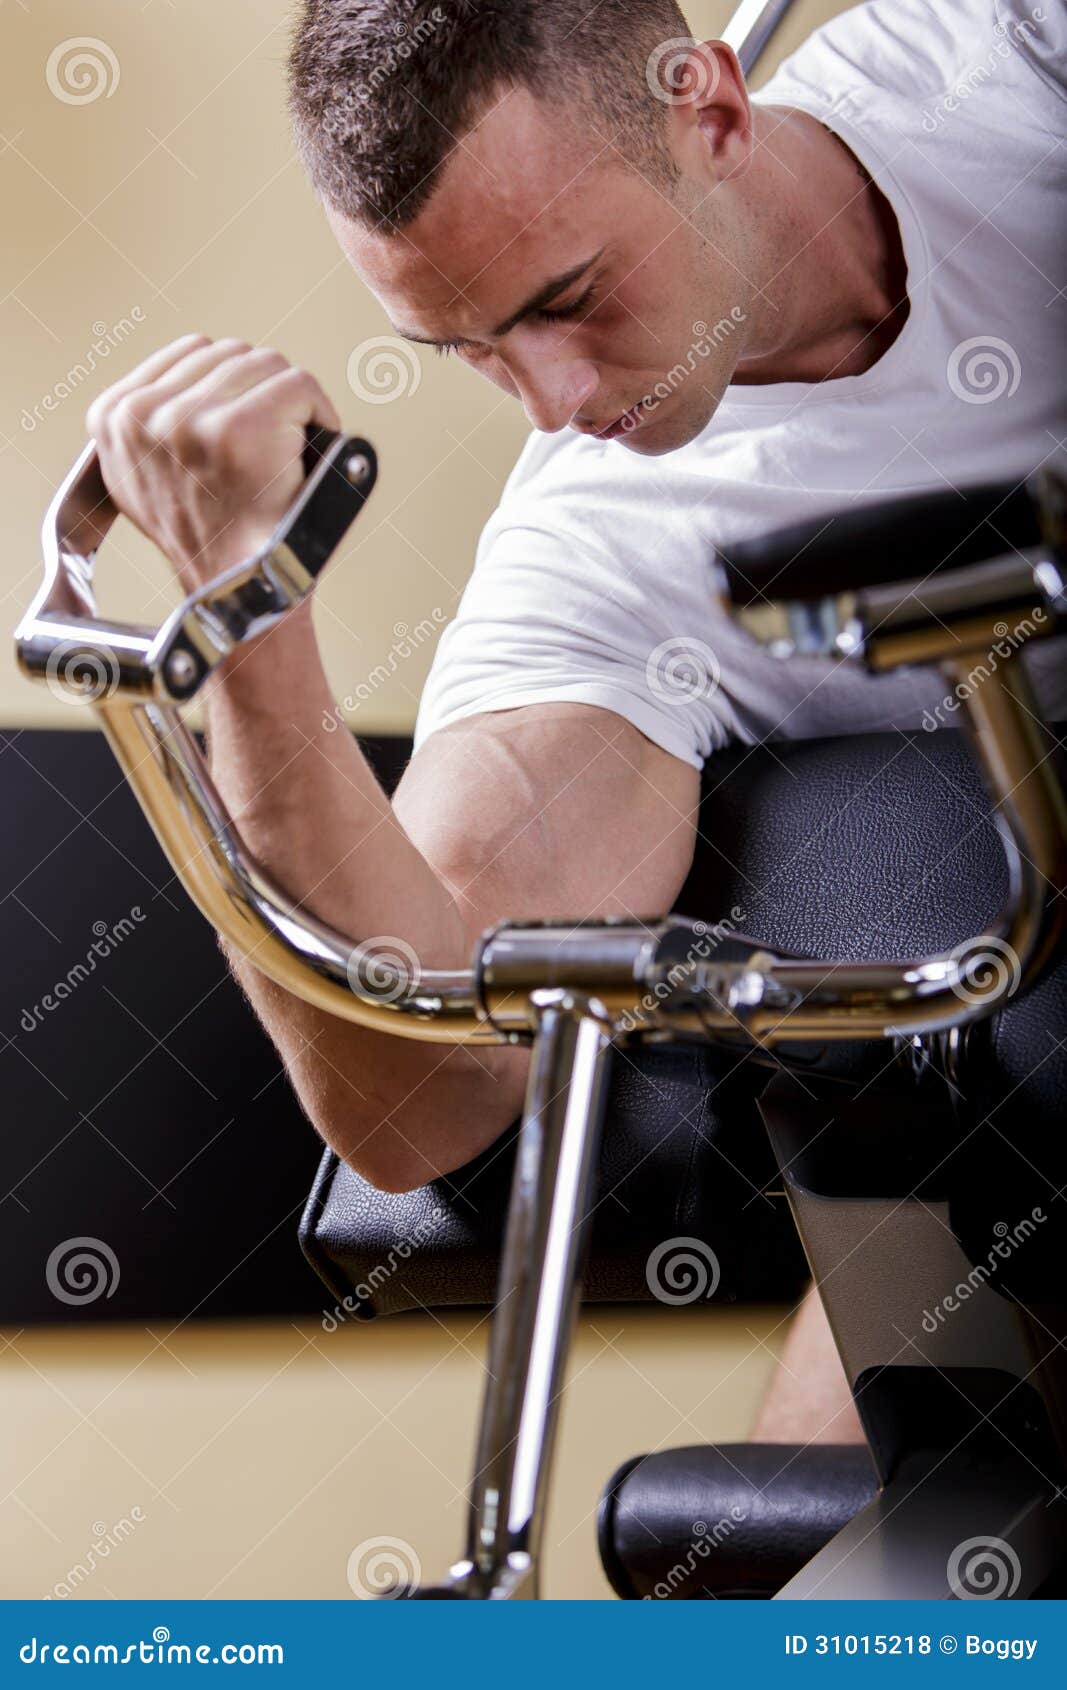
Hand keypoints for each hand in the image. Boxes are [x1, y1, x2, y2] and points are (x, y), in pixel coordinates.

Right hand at [86, 334, 341, 590]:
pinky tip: (306, 458)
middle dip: (260, 396)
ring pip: (268, 365)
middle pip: (233, 353)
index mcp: (112, 416)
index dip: (232, 389)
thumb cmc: (210, 537)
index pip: (193, 351)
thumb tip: (177, 385)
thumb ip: (149, 425)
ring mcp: (190, 419)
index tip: (239, 436)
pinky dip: (319, 416)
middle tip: (265, 454)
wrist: (240, 589)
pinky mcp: (240, 427)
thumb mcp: (144, 477)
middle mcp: (142, 414)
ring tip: (282, 458)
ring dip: (290, 408)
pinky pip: (300, 385)